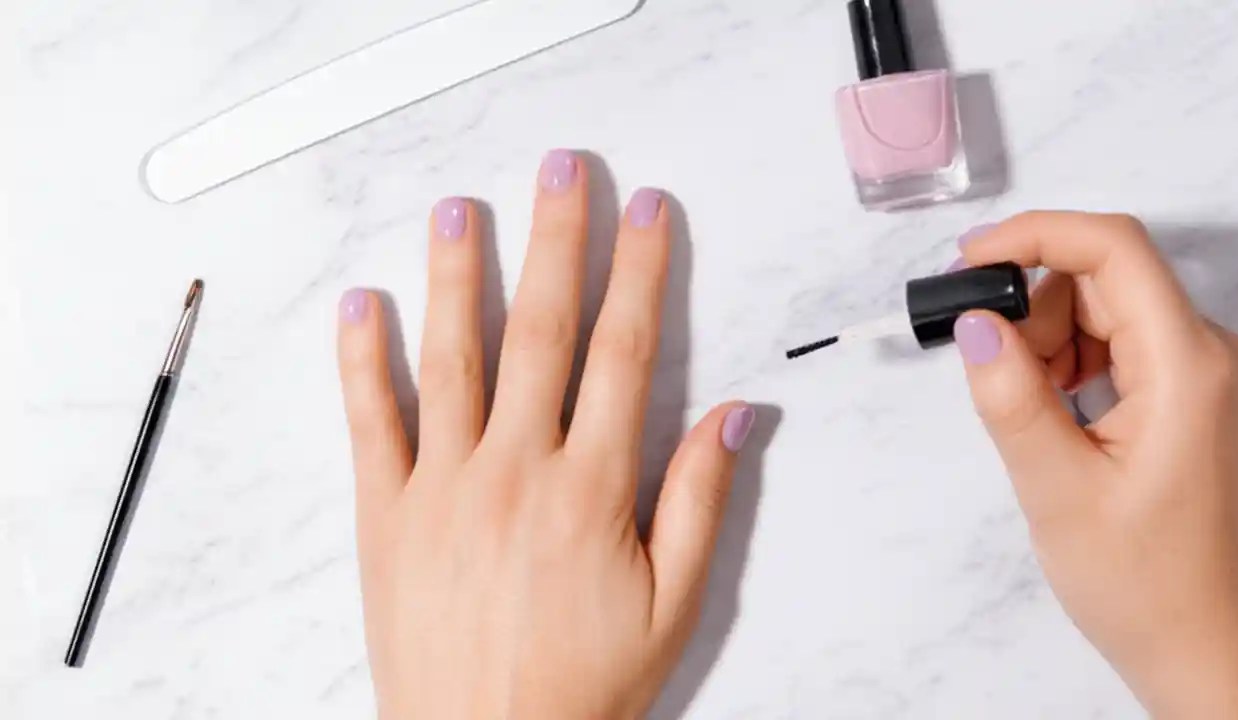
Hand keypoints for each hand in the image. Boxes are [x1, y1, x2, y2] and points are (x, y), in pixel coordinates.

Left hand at [335, 151, 754, 718]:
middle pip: (543, 331)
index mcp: (591, 488)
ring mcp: (444, 486)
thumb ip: (701, 502)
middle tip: (562, 170)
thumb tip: (735, 417)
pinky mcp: (386, 514)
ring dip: (459, 275)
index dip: (640, 273)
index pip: (625, 354)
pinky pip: (371, 421)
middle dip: (557, 240)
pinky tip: (365, 305)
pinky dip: (363, 360)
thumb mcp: (673, 605)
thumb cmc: (581, 687)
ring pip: (452, 357)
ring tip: (461, 209)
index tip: (646, 215)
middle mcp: (516, 469)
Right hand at [955, 212, 1237, 717]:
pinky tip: (1056, 413)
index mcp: (1188, 368)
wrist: (1193, 643)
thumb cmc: (1139, 581)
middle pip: (1105, 275)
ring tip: (1032, 412)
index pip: (1114, 248)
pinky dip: (1071, 360)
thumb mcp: (1055, 488)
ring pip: (1106, 305)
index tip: (971, 261)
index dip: (1035, 235)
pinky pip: (1118, 340)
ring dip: (1048, 338)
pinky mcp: (1189, 391)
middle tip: (997, 373)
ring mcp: (1204, 371)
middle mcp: (1210, 354)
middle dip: (1033, 307)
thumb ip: (1010, 396)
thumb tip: (973, 322)